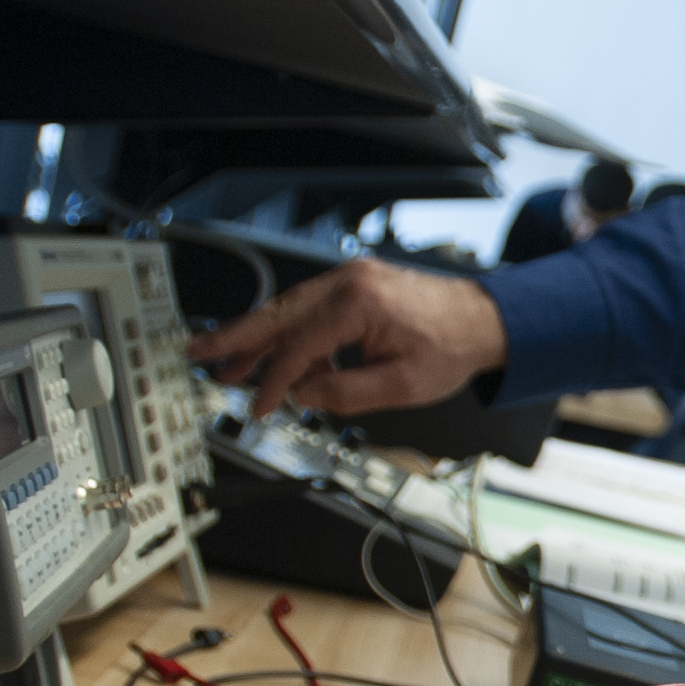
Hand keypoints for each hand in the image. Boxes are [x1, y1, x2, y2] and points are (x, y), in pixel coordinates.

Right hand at [185, 260, 506, 414]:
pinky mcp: (355, 287)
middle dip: (236, 338)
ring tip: (230, 366)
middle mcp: (349, 282)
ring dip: (259, 339)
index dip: (274, 380)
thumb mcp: (401, 387)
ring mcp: (350, 280)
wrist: (485, 320)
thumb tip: (304, 395)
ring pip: (289, 310)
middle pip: (279, 313)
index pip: (299, 345)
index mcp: (359, 303)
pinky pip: (311, 311)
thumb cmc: (453, 346)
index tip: (260, 405)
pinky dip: (291, 335)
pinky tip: (283, 363)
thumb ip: (345, 394)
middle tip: (199, 353)